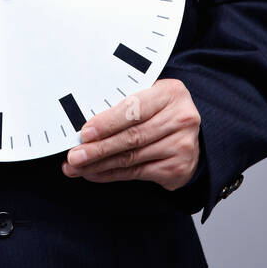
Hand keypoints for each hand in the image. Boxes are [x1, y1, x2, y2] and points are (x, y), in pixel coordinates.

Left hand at [61, 79, 199, 189]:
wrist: (192, 135)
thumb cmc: (159, 111)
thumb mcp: (148, 96)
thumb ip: (124, 104)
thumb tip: (86, 124)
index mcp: (170, 93)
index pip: (134, 109)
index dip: (108, 122)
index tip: (85, 132)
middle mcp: (181, 119)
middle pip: (132, 137)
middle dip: (98, 148)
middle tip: (74, 155)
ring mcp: (181, 146)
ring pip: (131, 158)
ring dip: (99, 164)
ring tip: (76, 167)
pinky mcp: (177, 169)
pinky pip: (136, 173)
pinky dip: (111, 174)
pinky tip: (94, 173)